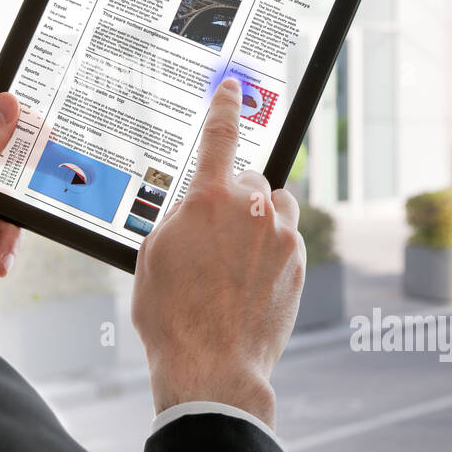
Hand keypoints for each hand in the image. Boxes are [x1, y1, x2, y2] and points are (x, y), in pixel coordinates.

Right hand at [131, 77, 304, 428]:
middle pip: (248, 181)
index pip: (219, 136)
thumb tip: (196, 207)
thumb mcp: (153, 256)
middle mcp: (251, 209)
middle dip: (232, 198)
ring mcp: (281, 235)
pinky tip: (247, 282)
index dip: (224, 106)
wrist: (213, 365)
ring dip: (257, 219)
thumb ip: (177, 217)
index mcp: (208, 199)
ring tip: (232, 257)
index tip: (232, 86)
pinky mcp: (298, 262)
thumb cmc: (172, 315)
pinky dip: (269, 250)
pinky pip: (285, 239)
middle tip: (210, 236)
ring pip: (274, 207)